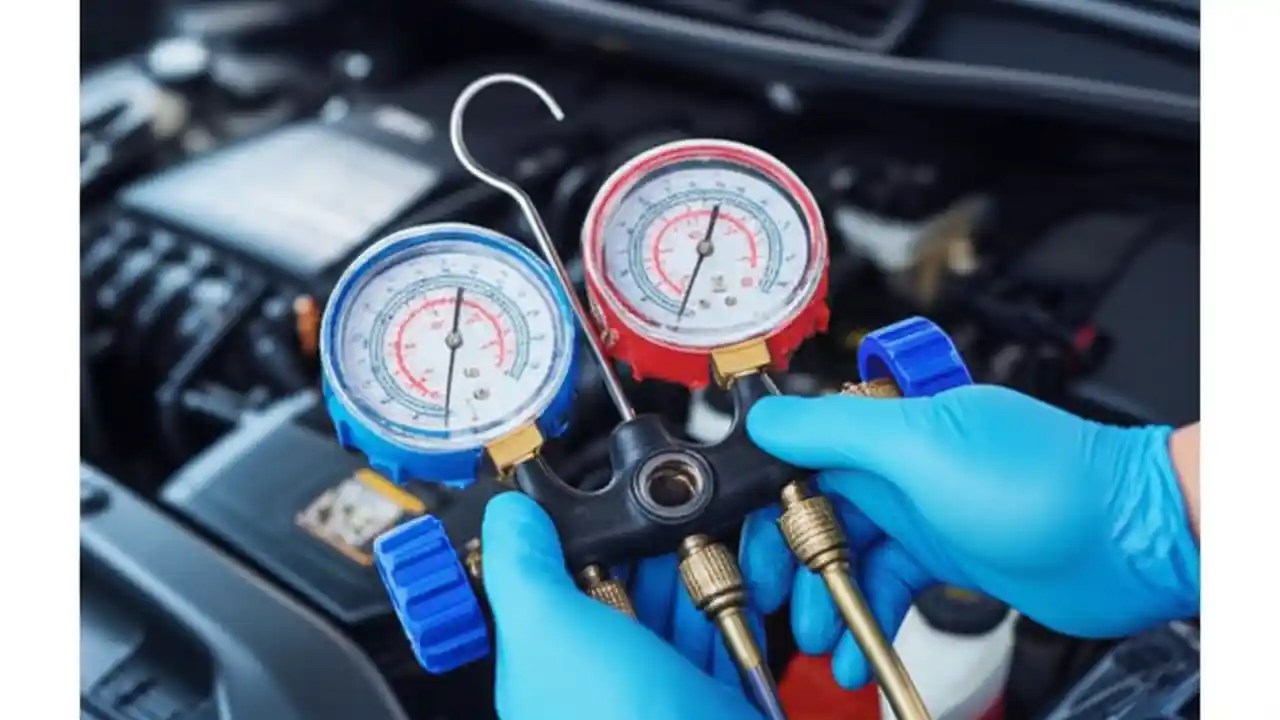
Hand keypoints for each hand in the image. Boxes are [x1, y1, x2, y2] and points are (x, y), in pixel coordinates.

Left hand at [483, 492, 761, 719]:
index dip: (579, 534)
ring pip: (673, 615)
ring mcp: (660, 697)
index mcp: (547, 664)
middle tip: (668, 512)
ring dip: (693, 576)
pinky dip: (733, 619)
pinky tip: (738, 598)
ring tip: (707, 542)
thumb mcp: (550, 631)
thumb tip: (507, 514)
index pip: (554, 581)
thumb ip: (521, 568)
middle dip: (646, 549)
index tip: (605, 496)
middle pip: (621, 592)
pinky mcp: (714, 707)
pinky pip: (721, 648)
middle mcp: (601, 683)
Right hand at [742, 384, 1199, 689]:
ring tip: (815, 640)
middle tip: (767, 605)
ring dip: (824, 601)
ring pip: (848, 558)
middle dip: (785, 565)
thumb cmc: (1044, 481)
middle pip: (813, 514)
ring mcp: (921, 511)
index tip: (741, 549)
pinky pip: (887, 588)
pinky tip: (854, 652)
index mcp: (886, 425)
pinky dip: (866, 619)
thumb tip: (766, 415)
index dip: (762, 508)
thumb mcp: (922, 447)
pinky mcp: (945, 554)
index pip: (798, 460)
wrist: (1130, 538)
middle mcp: (897, 464)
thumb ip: (837, 430)